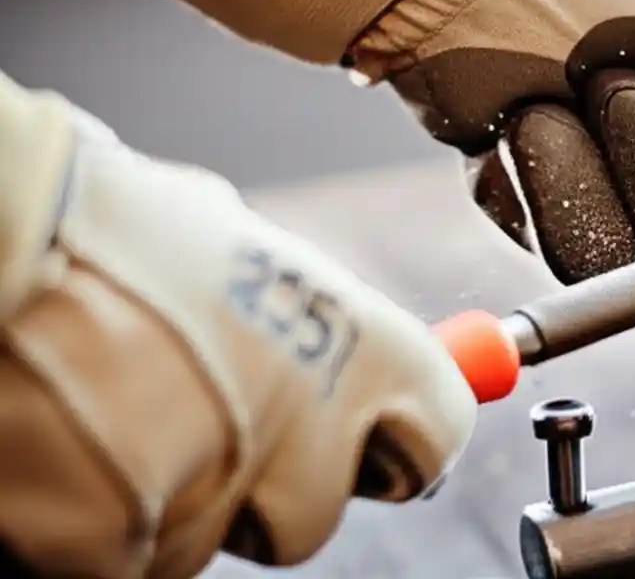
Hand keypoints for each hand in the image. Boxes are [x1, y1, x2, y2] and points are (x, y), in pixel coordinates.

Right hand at [0, 73, 475, 577]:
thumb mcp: (239, 248)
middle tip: (195, 424)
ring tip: (103, 409)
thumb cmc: (106, 229)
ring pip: (208, 541)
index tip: (373, 446)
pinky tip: (61, 448)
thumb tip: (341, 358)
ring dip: (167, 497)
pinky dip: (94, 525)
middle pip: (313, 515)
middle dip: (260, 484)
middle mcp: (304, 434)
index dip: (395, 445)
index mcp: (358, 348)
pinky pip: (126, 560)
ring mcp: (210, 500)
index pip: (433, 437)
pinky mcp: (112, 549)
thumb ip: (304, 316)